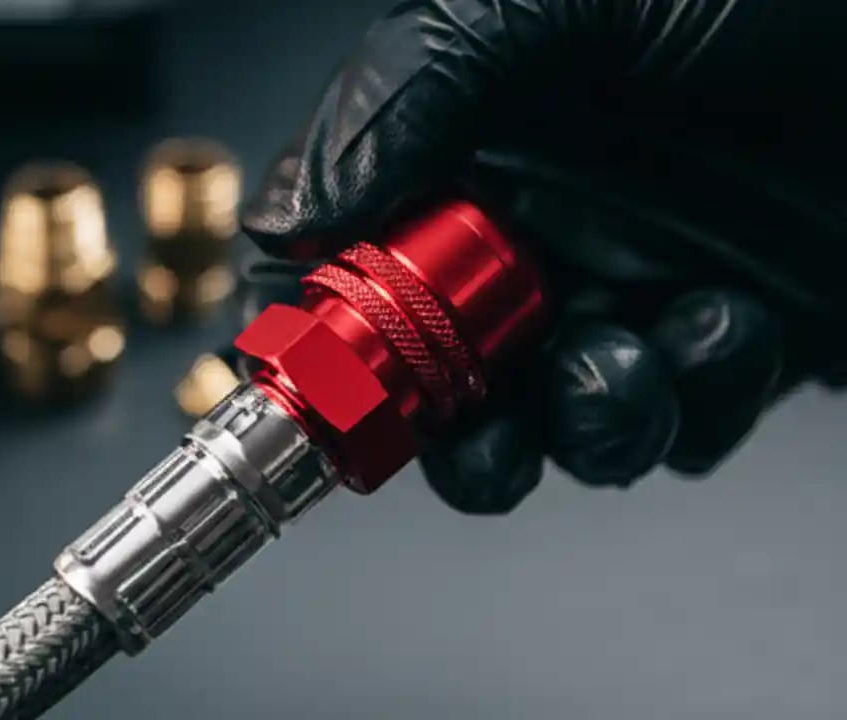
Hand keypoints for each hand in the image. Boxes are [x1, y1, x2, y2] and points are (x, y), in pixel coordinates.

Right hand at [241, 0, 846, 512]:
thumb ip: (412, 86)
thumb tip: (291, 213)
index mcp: (472, 155)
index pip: (352, 267)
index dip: (327, 338)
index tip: (337, 377)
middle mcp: (537, 236)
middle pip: (443, 383)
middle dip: (458, 433)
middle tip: (484, 422)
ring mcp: (628, 296)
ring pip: (560, 430)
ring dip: (586, 425)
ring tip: (629, 356)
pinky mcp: (720, 347)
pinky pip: (682, 429)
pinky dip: (696, 402)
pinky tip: (727, 321)